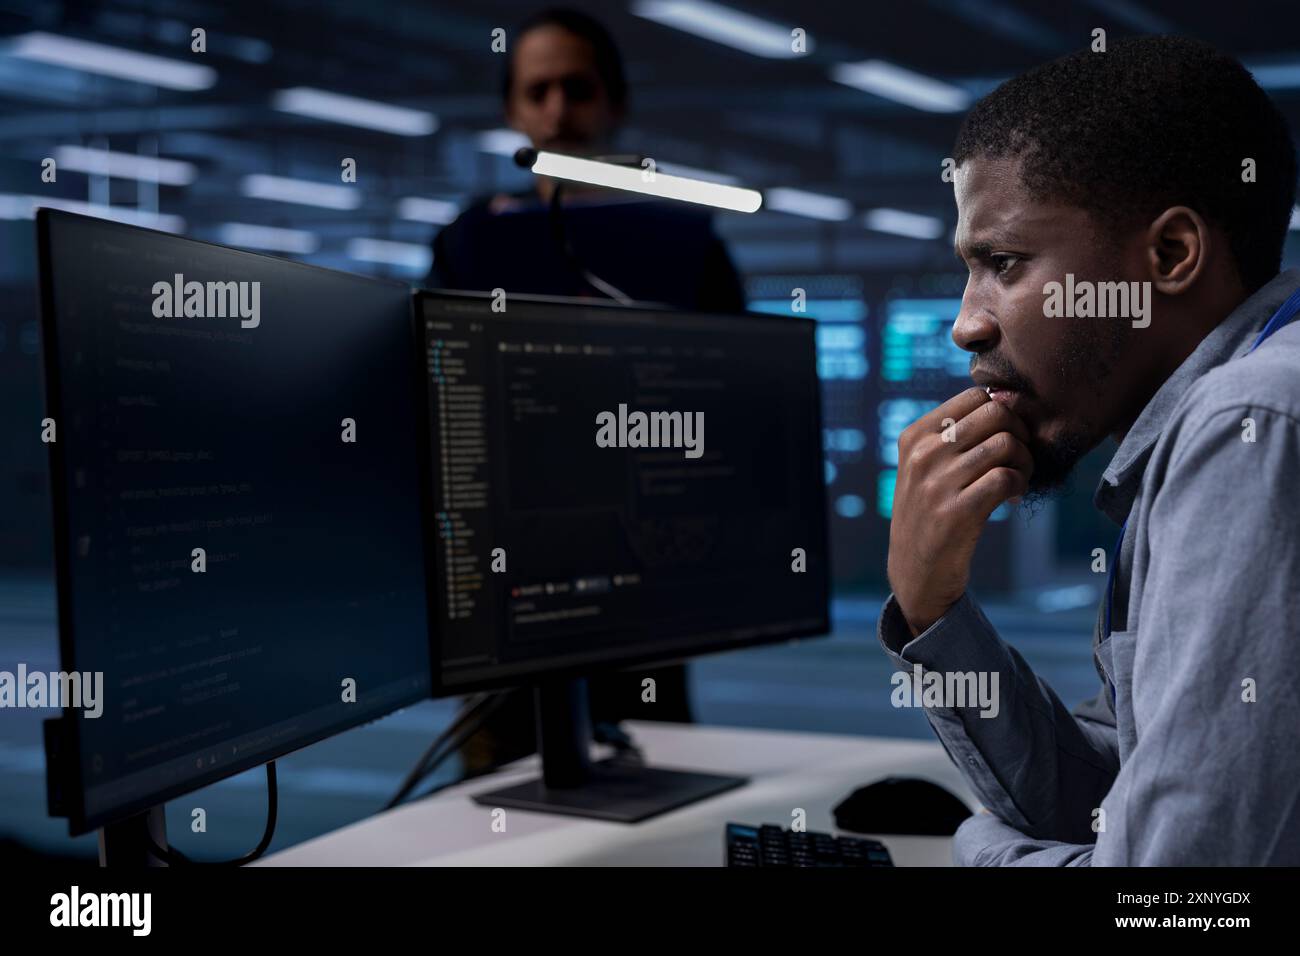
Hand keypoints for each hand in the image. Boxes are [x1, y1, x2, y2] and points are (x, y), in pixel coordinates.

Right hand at [887, 387, 1032, 635]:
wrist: (916, 570)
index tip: (1009, 435)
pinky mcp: (957, 512)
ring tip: (1017, 480)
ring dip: (1025, 462)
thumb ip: (957, 433)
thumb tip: (1009, 396)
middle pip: (996, 414)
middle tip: (1019, 458)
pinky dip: (1019, 485)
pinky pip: (1006, 478)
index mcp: (914, 436)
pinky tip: (1012, 498)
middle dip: (1020, 433)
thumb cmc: (930, 511)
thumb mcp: (925, 467)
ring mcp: (937, 484)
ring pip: (1006, 444)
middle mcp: (922, 455)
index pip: (975, 396)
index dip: (1005, 410)